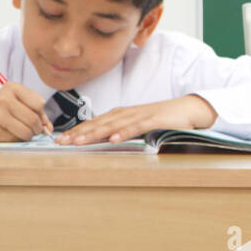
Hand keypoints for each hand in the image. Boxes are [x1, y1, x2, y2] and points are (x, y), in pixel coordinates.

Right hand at [0, 82, 53, 141]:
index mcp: (12, 87)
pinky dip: (15, 140)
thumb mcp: (14, 100)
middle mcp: (3, 99)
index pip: (39, 103)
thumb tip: (48, 127)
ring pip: (26, 131)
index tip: (37, 117)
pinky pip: (14, 139)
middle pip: (34, 119)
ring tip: (23, 132)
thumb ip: (34, 110)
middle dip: (37, 128)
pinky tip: (8, 134)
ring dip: (28, 136)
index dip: (41, 113)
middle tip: (34, 130)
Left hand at [56, 94, 215, 144]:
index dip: (78, 130)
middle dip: (79, 132)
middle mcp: (127, 113)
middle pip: (99, 123)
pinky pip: (136, 127)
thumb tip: (105, 140)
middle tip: (61, 141)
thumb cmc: (165, 118)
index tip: (61, 139)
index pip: (95, 122)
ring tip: (79, 141)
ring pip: (113, 125)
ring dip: (95, 133)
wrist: (190, 109)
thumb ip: (123, 130)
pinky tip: (113, 139)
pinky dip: (124, 133)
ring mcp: (140, 116)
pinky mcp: (154, 120)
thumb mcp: (139, 124)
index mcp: (122, 114)